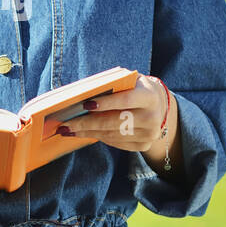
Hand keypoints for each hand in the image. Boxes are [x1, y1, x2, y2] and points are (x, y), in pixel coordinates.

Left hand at [55, 73, 172, 154]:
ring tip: (68, 130)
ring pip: (112, 135)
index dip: (105, 103)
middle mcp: (152, 117)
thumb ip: (111, 85)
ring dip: (87, 133)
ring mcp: (149, 134)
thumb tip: (82, 94)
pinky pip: (116, 143)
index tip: (85, 105)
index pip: (125, 100)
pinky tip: (83, 134)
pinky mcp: (144, 145)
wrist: (158, 104)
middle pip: (115, 122)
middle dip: (87, 123)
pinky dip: (98, 137)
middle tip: (66, 124)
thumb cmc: (135, 88)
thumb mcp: (128, 81)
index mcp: (149, 96)